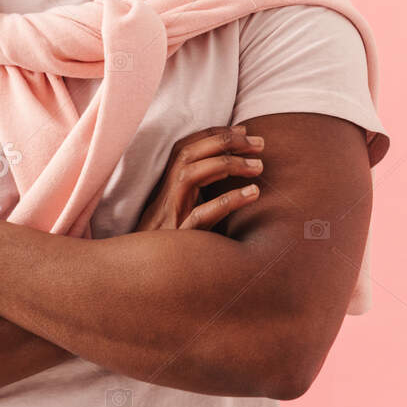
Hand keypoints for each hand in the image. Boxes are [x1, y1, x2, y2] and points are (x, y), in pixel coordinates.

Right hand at [137, 124, 265, 232]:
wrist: (146, 274)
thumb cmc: (174, 241)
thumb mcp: (186, 210)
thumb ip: (203, 188)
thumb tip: (237, 164)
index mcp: (168, 185)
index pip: (187, 146)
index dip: (216, 134)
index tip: (246, 132)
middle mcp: (166, 194)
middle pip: (189, 153)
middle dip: (226, 142)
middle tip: (260, 144)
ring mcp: (170, 214)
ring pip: (193, 175)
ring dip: (228, 164)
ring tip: (260, 166)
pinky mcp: (179, 237)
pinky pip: (202, 214)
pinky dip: (228, 201)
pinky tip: (253, 194)